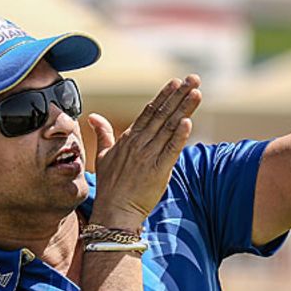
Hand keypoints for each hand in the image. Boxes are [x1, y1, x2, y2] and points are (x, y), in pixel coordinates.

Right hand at [87, 75, 200, 228]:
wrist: (114, 211)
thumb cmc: (110, 187)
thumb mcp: (103, 156)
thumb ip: (103, 134)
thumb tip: (93, 117)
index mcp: (128, 139)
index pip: (149, 112)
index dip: (164, 96)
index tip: (176, 82)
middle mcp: (139, 144)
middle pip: (162, 114)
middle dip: (179, 95)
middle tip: (194, 79)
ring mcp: (149, 156)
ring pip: (169, 127)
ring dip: (184, 109)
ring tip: (197, 92)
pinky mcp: (158, 171)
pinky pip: (170, 150)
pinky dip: (179, 136)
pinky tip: (188, 122)